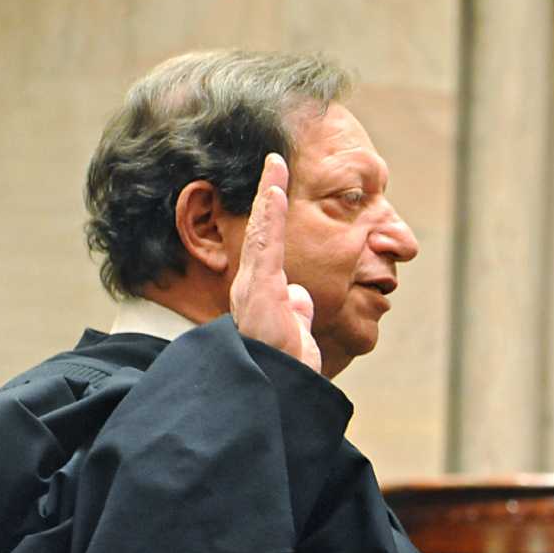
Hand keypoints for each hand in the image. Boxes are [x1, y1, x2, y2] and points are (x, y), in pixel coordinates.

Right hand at [230, 153, 321, 372]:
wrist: (276, 391)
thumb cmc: (285, 371)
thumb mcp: (297, 337)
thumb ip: (297, 314)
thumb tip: (300, 295)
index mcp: (263, 298)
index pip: (269, 249)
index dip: (273, 217)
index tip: (279, 188)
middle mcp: (253, 288)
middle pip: (262, 233)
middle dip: (267, 195)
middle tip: (274, 161)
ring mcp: (255, 287)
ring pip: (263, 233)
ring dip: (269, 195)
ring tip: (275, 164)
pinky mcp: (261, 290)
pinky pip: (266, 246)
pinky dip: (270, 217)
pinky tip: (275, 191)